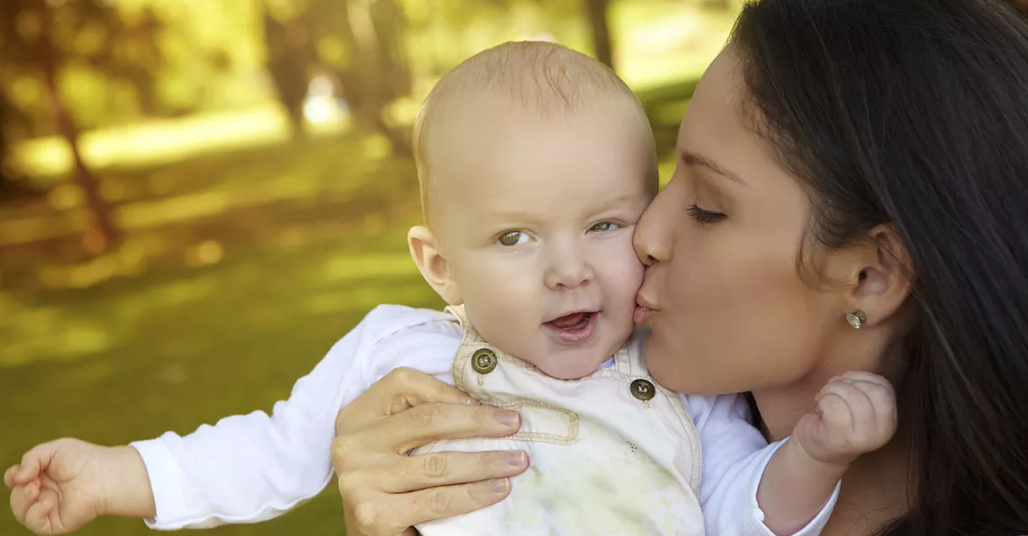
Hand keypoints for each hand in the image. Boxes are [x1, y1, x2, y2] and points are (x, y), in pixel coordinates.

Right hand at [5, 438, 110, 534]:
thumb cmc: (83, 459)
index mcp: (41, 477)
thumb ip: (31, 458)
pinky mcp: (57, 523)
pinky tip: (48, 501)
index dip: (13, 477)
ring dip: (22, 501)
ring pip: (21, 513)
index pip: (15, 482)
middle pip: (16, 498)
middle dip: (19, 490)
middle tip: (34, 481)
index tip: (21, 472)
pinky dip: (35, 514)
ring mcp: (50, 509)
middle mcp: (43, 494)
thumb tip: (17, 478)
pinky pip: (36, 525)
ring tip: (36, 490)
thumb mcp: (53, 449)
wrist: (105, 473)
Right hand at [333, 367, 528, 535]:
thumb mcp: (395, 443)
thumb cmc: (391, 482)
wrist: (371, 535)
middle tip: (514, 425)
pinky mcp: (373, 515)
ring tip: (516, 461)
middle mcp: (351, 444)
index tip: (486, 402)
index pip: (403, 383)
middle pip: (426, 420)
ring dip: (485, 462)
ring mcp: (359, 480)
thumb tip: (483, 407)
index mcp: (357, 415)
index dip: (449, 389)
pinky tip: (497, 490)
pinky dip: (474, 495)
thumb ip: (420, 420)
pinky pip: (437, 500)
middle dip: (478, 421)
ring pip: (437, 463)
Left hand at [794, 371, 897, 465]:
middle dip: (847, 382)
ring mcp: (863, 438)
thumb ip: (864, 388)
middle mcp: (882, 432)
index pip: (884, 387)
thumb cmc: (836, 422)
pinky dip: (823, 399)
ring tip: (824, 397)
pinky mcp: (841, 440)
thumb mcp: (859, 405)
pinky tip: (820, 407)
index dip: (861, 377)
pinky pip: (835, 405)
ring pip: (854, 395)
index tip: (844, 381)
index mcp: (889, 421)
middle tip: (831, 389)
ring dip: (832, 389)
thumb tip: (848, 377)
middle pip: (873, 390)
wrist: (817, 451)